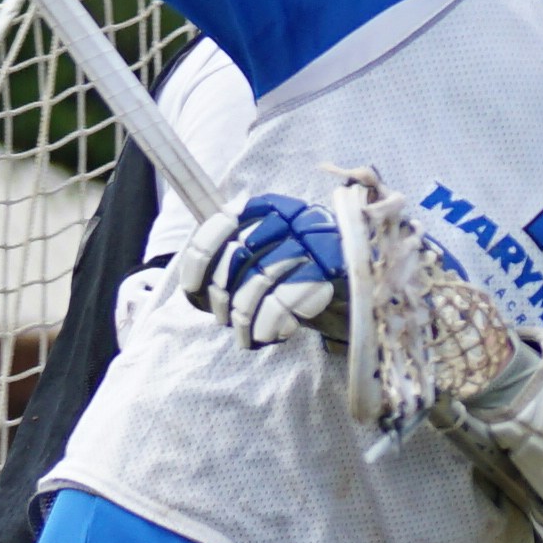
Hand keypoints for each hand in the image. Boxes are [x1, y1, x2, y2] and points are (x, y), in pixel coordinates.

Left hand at [172, 190, 348, 350]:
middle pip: (236, 255)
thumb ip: (227, 261)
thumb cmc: (294, 278)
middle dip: (221, 296)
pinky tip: (264, 335)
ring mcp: (312, 243)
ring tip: (244, 334)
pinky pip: (282, 302)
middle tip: (223, 318)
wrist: (351, 289)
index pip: (221, 222)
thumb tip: (192, 288)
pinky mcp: (328, 272)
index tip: (191, 287)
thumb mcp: (261, 260)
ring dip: (244, 317)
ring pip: (257, 281)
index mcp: (269, 206)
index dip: (200, 258)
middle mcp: (290, 217)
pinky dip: (266, 324)